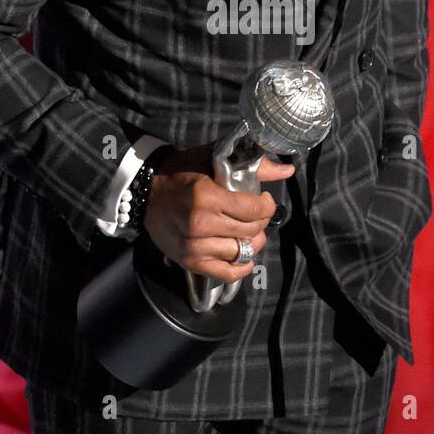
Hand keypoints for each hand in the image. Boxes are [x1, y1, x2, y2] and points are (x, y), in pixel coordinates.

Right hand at [143, 141, 294, 282]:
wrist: (146, 192)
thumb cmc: (182, 172)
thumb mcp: (214, 159)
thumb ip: (253, 166)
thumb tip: (287, 171)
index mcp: (207, 197)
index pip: (254, 211)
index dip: (267, 206)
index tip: (264, 200)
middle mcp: (200, 224)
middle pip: (250, 231)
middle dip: (261, 223)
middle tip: (256, 216)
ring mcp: (194, 246)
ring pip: (241, 252)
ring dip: (252, 243)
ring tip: (248, 233)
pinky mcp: (190, 262)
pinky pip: (226, 274)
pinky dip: (241, 268)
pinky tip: (244, 257)